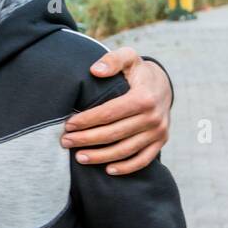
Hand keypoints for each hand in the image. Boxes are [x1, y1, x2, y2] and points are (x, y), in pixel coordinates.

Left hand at [60, 47, 171, 175]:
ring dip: (101, 157)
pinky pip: (143, 159)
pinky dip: (126, 167)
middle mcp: (153, 117)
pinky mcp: (161, 141)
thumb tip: (95, 71)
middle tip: (65, 142)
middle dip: (86, 140)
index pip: (109, 113)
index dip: (87, 121)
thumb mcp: (128, 57)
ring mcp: (158, 132)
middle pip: (114, 134)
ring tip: (78, 157)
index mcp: (143, 98)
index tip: (68, 125)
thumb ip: (112, 61)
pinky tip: (107, 170)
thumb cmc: (137, 72)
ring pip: (125, 150)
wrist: (163, 84)